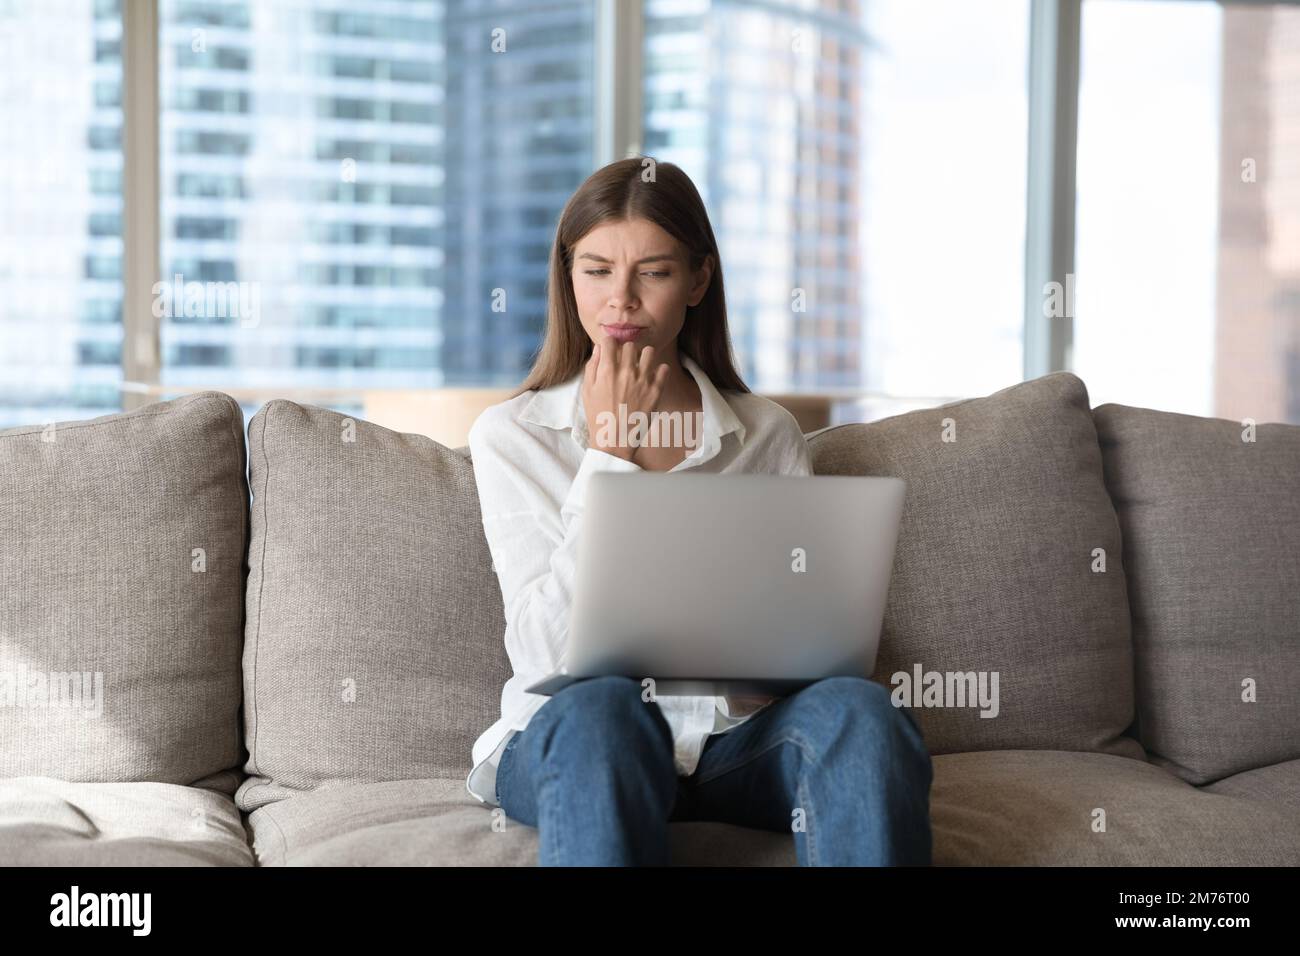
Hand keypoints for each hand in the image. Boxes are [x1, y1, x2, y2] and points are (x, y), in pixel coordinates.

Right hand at [582, 331, 670, 460]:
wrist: (615, 440)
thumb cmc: (598, 416)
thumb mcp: (587, 391)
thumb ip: (592, 367)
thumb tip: (598, 349)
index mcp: (606, 371)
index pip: (610, 341)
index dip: (609, 344)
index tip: (610, 349)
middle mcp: (626, 372)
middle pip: (630, 345)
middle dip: (626, 350)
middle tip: (625, 360)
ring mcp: (643, 381)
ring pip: (649, 352)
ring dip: (644, 356)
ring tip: (641, 365)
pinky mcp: (655, 391)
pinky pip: (663, 369)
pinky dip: (659, 370)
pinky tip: (652, 376)